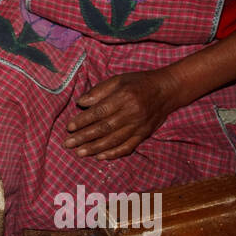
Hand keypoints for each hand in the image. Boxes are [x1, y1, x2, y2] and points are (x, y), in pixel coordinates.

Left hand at [62, 68, 181, 160]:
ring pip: (114, 140)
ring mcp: (139, 126)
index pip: (99, 111)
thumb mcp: (119, 79)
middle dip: (84, 137)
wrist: (168, 90)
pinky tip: (100, 157)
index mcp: (124, 97)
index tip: (69, 127)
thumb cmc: (139, 82)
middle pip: (104, 128)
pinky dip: (113, 153)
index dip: (83, 120)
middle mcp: (131, 113)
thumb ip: (99, 91)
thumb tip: (81, 103)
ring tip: (79, 153)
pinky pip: (127, 147)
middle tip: (68, 144)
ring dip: (95, 148)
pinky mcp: (144, 134)